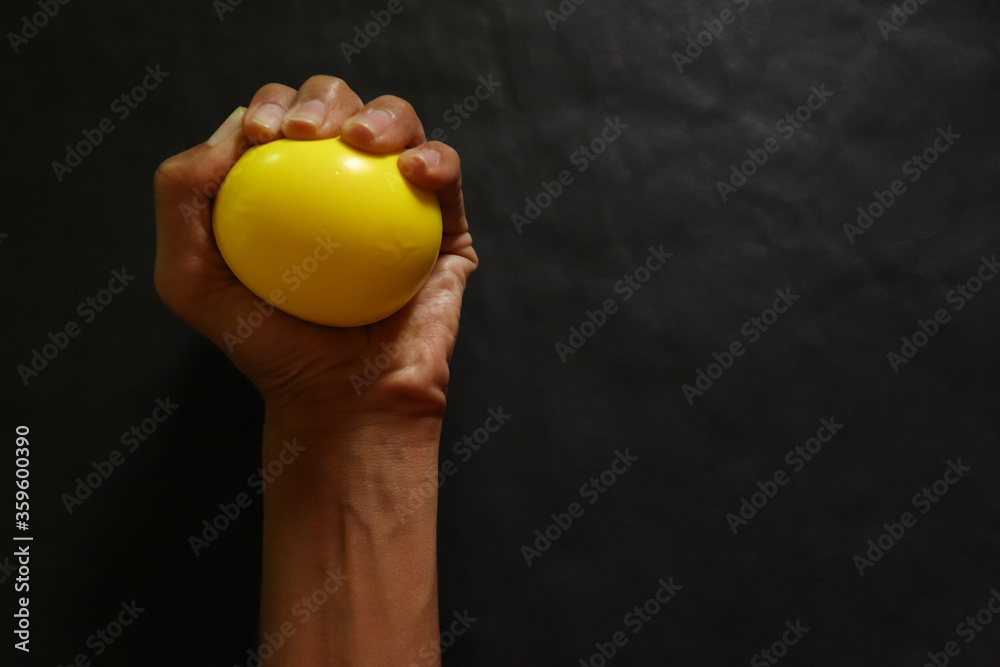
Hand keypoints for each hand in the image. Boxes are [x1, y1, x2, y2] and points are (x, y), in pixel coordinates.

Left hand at [153, 76, 476, 419]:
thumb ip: (180, 199)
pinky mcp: (446, 225)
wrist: (346, 399)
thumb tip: (225, 131)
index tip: (263, 134)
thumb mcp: (188, 281)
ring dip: (381, 115)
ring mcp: (397, 202)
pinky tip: (414, 171)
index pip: (280, 121)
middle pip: (337, 106)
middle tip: (305, 134)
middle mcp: (342, 186)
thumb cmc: (268, 348)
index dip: (270, 105)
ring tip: (361, 141)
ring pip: (397, 123)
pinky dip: (435, 160)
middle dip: (319, 98)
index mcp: (288, 188)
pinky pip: (447, 174)